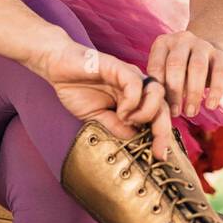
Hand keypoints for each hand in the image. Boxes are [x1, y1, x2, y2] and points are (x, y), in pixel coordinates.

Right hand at [29, 31, 174, 159]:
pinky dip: (132, 102)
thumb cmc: (77, 89)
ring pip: (157, 92)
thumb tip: (135, 138)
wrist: (58, 68)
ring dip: (147, 112)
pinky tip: (120, 110)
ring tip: (129, 121)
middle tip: (157, 149)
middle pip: (164, 105)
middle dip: (163, 130)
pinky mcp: (118, 67)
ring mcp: (129, 75)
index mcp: (134, 97)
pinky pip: (135, 83)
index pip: (158, 115)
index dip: (162, 135)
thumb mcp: (98, 117)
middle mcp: (136, 85)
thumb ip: (117, 126)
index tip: (159, 155)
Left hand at [146, 29, 222, 118]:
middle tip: (175, 113)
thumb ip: (162, 84)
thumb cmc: (179, 69)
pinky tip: (211, 106)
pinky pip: (220, 71)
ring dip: (194, 93)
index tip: (160, 106)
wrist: (206, 53)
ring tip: (191, 112)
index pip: (156, 65)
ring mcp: (202, 45)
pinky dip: (216, 90)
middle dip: (175, 91)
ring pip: (197, 67)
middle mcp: (182, 40)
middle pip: (176, 64)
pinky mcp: (220, 54)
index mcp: (163, 43)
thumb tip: (158, 106)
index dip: (158, 87)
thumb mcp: (166, 71)